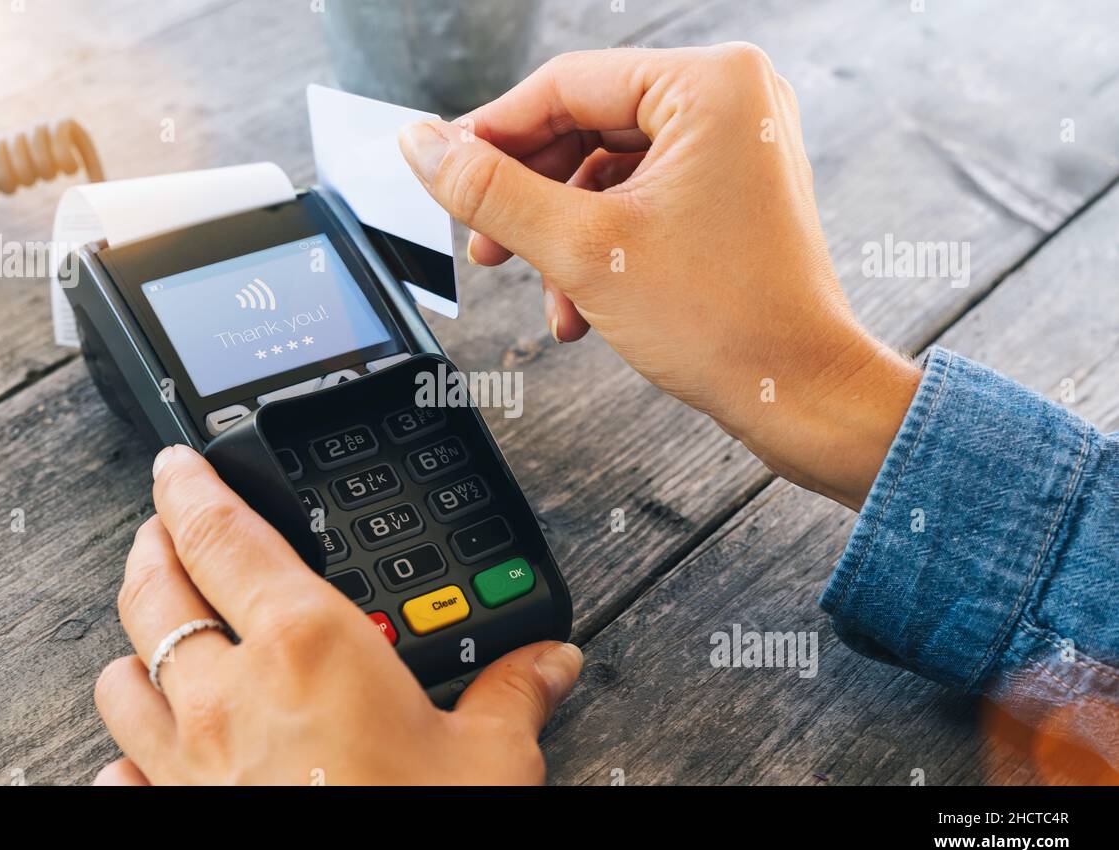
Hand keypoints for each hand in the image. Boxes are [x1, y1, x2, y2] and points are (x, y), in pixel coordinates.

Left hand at [93, 444, 582, 784]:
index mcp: (304, 646)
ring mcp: (187, 766)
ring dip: (132, 644)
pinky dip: (125, 754)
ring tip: (156, 631)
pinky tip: (140, 755)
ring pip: (120, 677)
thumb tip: (548, 660)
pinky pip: (121, 773)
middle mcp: (226, 695)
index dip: (190, 487)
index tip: (178, 462)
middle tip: (161, 527)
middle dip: (151, 547)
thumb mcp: (492, 761)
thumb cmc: (421, 832)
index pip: (222, 535)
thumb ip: (516, 694)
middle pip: (153, 592)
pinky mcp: (173, 820)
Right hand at [398, 45, 919, 508]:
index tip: (441, 172)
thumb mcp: (579, 249)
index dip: (490, 135)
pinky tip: (578, 305)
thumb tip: (421, 145)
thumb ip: (488, 190)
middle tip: (484, 243)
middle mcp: (732, 101)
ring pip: (605, 172)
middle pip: (583, 126)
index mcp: (711, 83)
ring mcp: (736, 147)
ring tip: (540, 291)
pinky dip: (599, 249)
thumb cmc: (726, 323)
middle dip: (527, 198)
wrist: (798, 395)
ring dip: (560, 237)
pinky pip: (639, 200)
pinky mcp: (731, 192)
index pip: (564, 85)